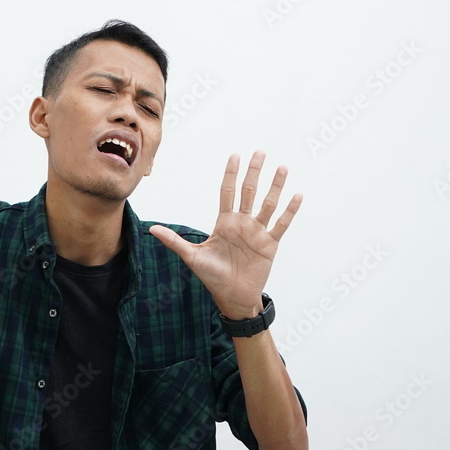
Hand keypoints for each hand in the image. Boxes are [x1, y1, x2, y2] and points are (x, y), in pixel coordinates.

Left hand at [148, 151, 301, 318]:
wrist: (232, 297)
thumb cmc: (212, 277)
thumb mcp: (192, 257)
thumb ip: (174, 241)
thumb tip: (151, 229)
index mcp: (224, 222)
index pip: (228, 192)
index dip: (231, 174)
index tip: (235, 155)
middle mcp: (242, 223)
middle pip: (249, 192)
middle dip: (254, 172)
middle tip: (260, 152)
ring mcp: (257, 232)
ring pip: (268, 204)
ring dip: (275, 186)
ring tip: (282, 167)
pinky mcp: (270, 244)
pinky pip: (281, 224)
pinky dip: (290, 210)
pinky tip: (297, 195)